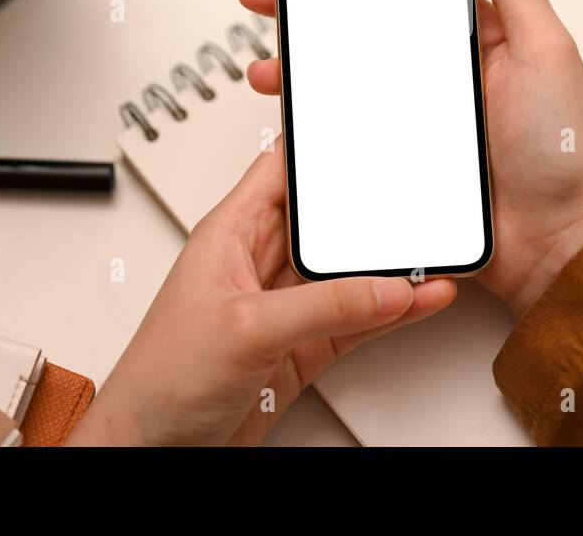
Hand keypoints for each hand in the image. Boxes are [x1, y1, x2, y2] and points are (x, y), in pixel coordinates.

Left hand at [68, 144, 456, 445]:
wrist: (152, 450)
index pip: (280, 169)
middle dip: (369, 211)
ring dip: (386, 269)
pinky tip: (418, 301)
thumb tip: (384, 288)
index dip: (320, 148)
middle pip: (325, 223)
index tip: (366, 134)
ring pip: (346, 274)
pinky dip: (389, 313)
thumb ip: (322, 306)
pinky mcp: (300, 348)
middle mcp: (257, 264)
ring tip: (430, 257)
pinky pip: (356, 319)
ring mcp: (282, 307)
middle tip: (417, 200)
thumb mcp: (246, 328)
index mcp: (230, 234)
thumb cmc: (159, 380)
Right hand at [238, 0, 582, 317]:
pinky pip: (347, 138)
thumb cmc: (561, 151)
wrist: (552, 244)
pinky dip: (314, 126)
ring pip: (343, 84)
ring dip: (298, 69)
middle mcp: (439, 77)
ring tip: (265, 65)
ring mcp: (415, 121)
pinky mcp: (398, 162)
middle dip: (309, 11)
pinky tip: (290, 117)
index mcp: (473, 41)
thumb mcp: (545, 51)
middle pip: (362, 33)